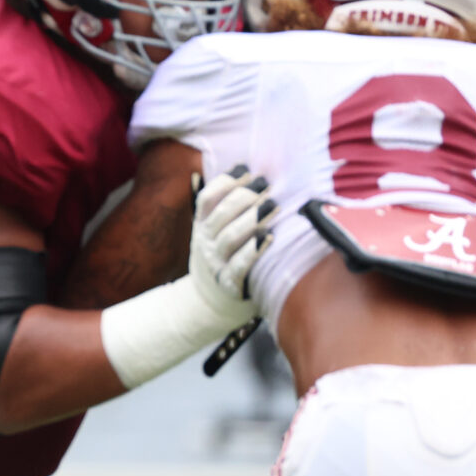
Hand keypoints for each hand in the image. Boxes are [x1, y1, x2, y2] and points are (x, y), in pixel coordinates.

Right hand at [189, 166, 277, 317]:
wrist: (207, 304)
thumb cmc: (221, 259)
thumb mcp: (213, 234)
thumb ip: (226, 210)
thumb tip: (254, 174)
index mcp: (202, 226)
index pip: (207, 198)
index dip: (226, 182)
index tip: (247, 170)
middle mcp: (206, 243)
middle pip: (221, 214)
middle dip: (244, 196)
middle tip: (267, 185)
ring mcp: (216, 264)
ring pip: (230, 237)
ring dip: (252, 219)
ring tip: (273, 205)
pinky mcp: (229, 284)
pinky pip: (240, 266)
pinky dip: (253, 252)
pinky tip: (269, 238)